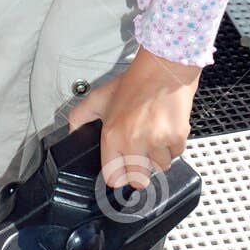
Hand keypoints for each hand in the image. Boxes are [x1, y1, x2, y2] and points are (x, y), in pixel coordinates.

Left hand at [66, 48, 200, 189]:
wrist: (163, 68)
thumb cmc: (135, 82)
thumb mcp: (99, 97)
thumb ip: (80, 117)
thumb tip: (72, 132)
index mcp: (112, 135)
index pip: (113, 177)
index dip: (119, 176)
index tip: (123, 171)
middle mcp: (133, 141)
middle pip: (139, 181)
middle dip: (141, 172)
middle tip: (142, 155)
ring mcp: (156, 140)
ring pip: (161, 167)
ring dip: (159, 156)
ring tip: (155, 134)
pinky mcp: (177, 137)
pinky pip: (176, 154)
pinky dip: (173, 145)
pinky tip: (166, 128)